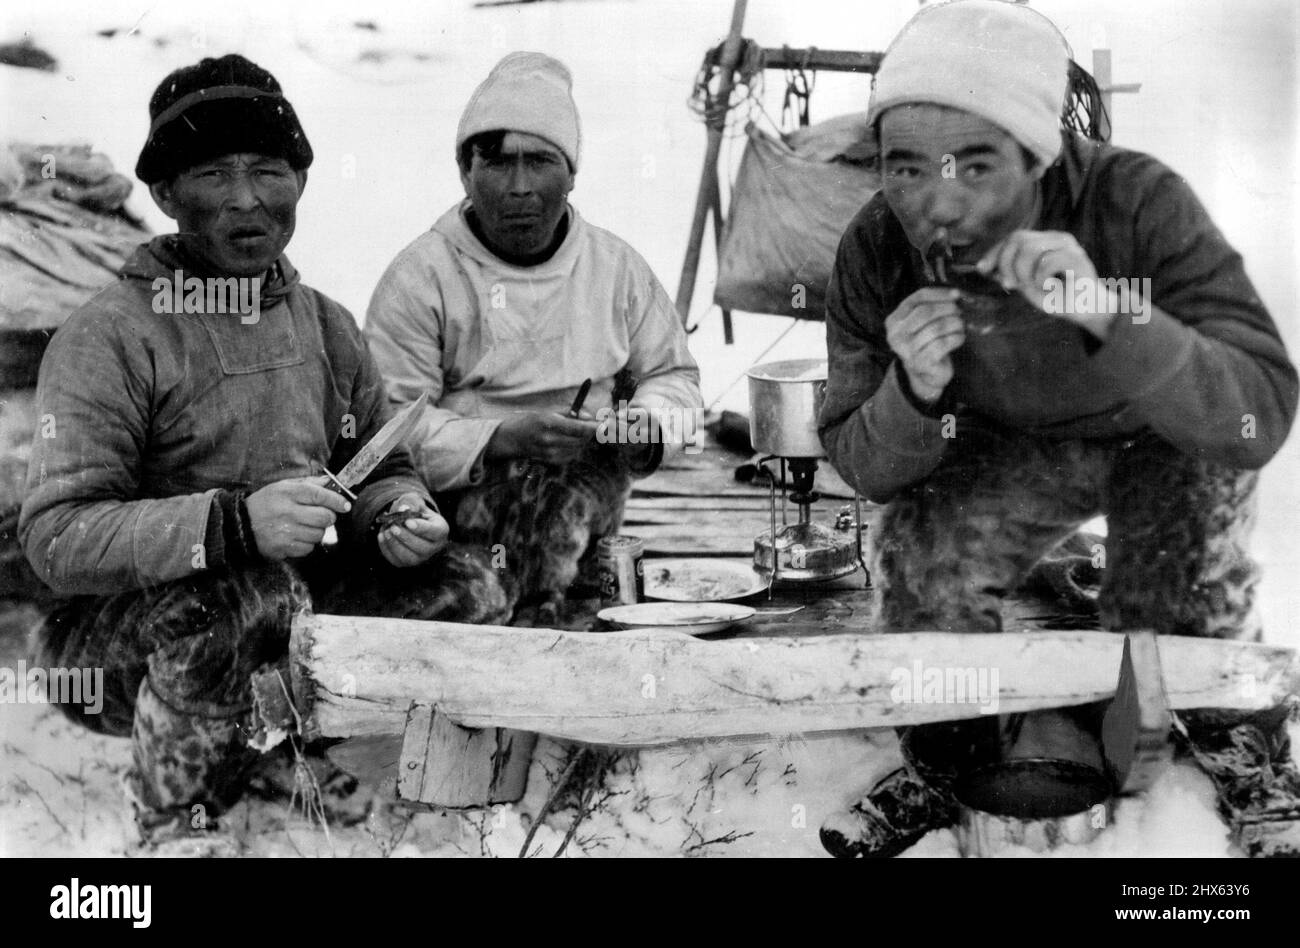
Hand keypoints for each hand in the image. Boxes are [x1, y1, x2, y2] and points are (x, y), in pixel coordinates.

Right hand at [245, 475, 350, 559]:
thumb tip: (330, 481)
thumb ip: (308, 483)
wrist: (241, 525)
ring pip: (318, 534)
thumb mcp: (283, 486)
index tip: (345, 504)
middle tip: (323, 516)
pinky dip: (307, 544)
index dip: (336, 500)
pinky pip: (308, 548)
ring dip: (317, 531)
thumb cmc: (266, 503)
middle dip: (329, 517)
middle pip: (324, 517)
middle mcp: (287, 512)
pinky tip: (297, 536)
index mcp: (288, 493)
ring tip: (305, 526)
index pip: (319, 495)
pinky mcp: (283, 548)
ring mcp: (285, 532)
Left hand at [376, 492, 448, 566]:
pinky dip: (386, 549)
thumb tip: (403, 509)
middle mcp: (434, 547)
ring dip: (395, 545)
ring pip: (409, 558)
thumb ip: (411, 503)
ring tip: (386, 531)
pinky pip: (396, 560)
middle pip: (423, 548)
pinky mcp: (406, 563)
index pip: (435, 532)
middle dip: (406, 537)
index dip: (421, 528)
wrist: (409, 523)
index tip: (408, 522)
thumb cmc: (415, 511)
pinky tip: (382, 536)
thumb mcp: (416, 502)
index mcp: (440, 530)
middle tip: (393, 527)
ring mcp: (420, 558)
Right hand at [485, 411, 600, 463]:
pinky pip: (572, 455)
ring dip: (582, 440)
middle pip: (582, 439)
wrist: (511, 439)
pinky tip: (566, 442)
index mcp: (549, 423)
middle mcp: (550, 440)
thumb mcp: (548, 411)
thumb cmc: (531, 421)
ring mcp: (550, 453)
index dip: (595, 428)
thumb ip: (570, 412)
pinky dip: (575, 448)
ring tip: (574, 432)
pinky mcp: (551, 461)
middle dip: (590, 432)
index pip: (579, 428)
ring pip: (578, 448)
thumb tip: (589, 417)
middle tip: (591, 425)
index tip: (604, 424)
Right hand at [884, 287, 966, 404]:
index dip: (939, 294)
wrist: (924, 374)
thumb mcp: (920, 323)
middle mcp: (896, 335)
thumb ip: (930, 306)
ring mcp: (907, 350)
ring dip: (954, 323)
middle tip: (959, 312)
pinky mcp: (921, 362)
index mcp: (893, 321)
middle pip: (926, 312)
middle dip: (948, 309)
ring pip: (937, 327)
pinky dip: (956, 338)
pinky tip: (959, 338)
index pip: (916, 298)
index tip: (956, 294)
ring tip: (960, 326)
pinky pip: (944, 343)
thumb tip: (955, 293)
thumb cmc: (925, 343)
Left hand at [976, 230, 1116, 339]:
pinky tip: (1049, 287)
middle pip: (1017, 238)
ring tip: (1035, 286)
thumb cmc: (1058, 297)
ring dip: (1024, 274)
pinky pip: (1046, 262)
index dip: (994, 252)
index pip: (1014, 237)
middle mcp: (1057, 238)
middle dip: (1006, 264)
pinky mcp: (1077, 258)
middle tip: (1011, 285)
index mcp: (1046, 240)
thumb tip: (981, 267)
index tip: (981, 269)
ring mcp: (1068, 246)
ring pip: (1029, 249)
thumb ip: (1008, 273)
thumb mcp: (1026, 284)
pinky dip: (1040, 279)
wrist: (1087, 310)